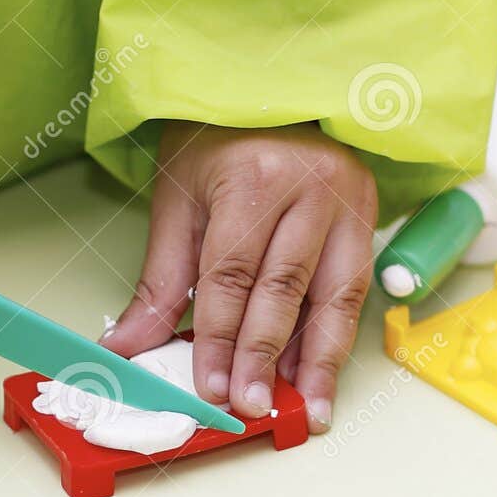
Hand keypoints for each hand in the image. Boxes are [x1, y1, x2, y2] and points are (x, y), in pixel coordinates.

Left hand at [105, 122, 376, 432]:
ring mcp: (347, 200)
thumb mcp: (178, 199)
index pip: (233, 275)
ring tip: (307, 411)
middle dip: (266, 358)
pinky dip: (335, 335)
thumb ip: (161, 281)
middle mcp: (309, 189)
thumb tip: (128, 347)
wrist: (269, 85)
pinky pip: (354, 287)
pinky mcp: (367, 214)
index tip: (213, 389)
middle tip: (253, 408)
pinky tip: (319, 372)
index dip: (222, 339)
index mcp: (253, 178)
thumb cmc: (217, 138)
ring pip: (335, 296)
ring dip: (318, 360)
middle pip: (286, 290)